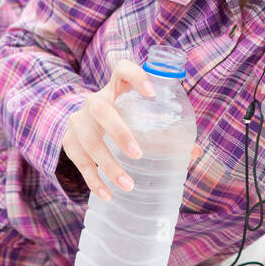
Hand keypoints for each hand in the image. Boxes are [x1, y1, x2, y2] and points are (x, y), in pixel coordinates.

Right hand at [61, 58, 201, 200]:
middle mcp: (94, 101)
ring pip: (90, 141)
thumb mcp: (139, 116)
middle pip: (101, 110)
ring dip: (109, 165)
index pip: (122, 70)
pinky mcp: (69, 140)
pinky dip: (93, 180)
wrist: (84, 122)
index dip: (136, 77)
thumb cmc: (123, 118)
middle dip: (119, 132)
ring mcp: (78, 120)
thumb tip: (196, 151)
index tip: (152, 93)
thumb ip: (167, 131)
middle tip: (138, 154)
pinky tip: (107, 195)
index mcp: (116, 88)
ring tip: (128, 185)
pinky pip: (79, 162)